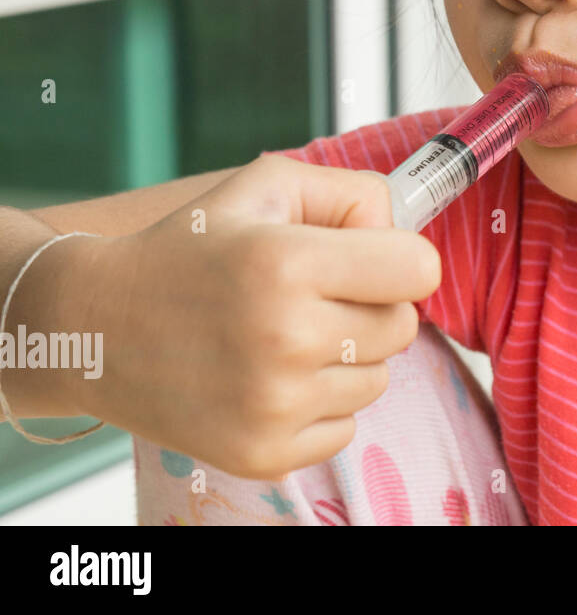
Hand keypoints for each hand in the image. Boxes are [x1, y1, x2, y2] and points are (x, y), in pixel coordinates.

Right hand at [62, 154, 438, 479]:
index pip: (419, 269)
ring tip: (282, 339)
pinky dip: (318, 404)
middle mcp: (284, 337)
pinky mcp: (263, 453)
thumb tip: (406, 232)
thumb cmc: (188, 250)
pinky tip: (268, 379)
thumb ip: (355, 193)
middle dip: (371, 307)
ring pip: (378, 379)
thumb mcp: (265, 187)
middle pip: (402, 327)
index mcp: (286, 262)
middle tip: (314, 299)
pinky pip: (345, 427)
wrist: (93, 329)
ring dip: (346, 359)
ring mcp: (273, 404)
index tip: (371, 261)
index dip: (401, 260)